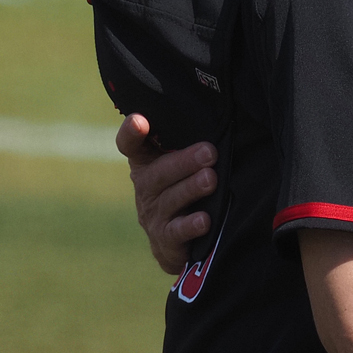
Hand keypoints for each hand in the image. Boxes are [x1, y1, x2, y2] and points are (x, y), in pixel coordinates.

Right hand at [114, 113, 215, 274]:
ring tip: (210, 179)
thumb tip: (221, 111)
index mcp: (147, 163)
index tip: (139, 121)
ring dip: (191, 188)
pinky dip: (190, 225)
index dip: (131, 133)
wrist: (177, 241)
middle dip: (184, 161)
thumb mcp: (183, 162)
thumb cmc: (185, 186)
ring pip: (170, 199)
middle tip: (209, 152)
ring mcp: (153, 214)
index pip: (131, 145)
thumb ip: (190, 141)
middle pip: (158, 173)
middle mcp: (146, 187)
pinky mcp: (165, 240)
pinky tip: (204, 219)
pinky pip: (177, 232)